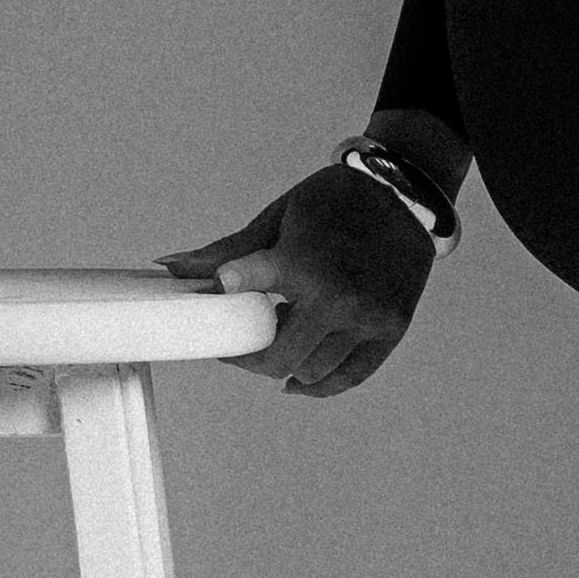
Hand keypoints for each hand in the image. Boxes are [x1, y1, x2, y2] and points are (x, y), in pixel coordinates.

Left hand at [161, 159, 442, 398]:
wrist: (404, 193)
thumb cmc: (338, 200)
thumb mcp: (280, 216)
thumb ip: (231, 250)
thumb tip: (175, 267)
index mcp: (304, 262)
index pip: (247, 290)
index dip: (221, 307)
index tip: (211, 313)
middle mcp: (338, 298)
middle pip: (278, 359)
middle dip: (251, 357)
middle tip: (239, 346)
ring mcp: (368, 318)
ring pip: (313, 372)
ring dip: (288, 363)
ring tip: (284, 336)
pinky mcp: (391, 329)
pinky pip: (350, 376)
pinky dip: (321, 385)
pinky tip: (300, 380)